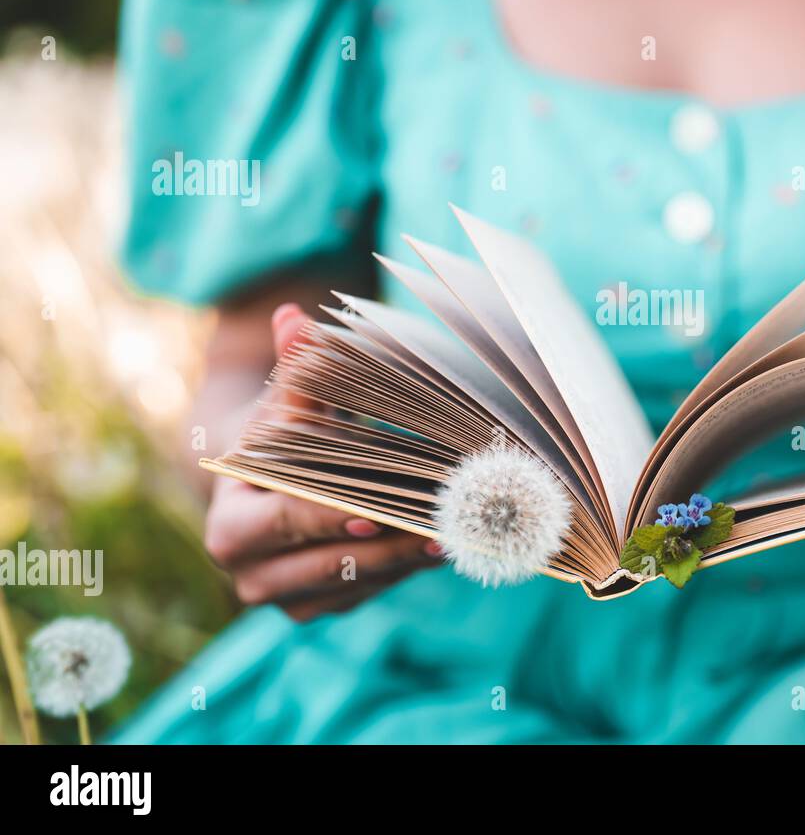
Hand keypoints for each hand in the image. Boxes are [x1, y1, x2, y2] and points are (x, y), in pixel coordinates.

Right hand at [204, 303, 440, 620]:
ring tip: (455, 532)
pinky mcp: (319, 609)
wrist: (263, 488)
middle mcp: (249, 574)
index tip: (376, 513)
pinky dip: (404, 570)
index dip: (328, 517)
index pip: (284, 522)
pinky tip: (445, 544)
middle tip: (440, 526)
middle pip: (325, 564)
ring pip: (354, 585)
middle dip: (385, 546)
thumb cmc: (277, 440)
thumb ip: (295, 369)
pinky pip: (368, 595)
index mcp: (230, 526)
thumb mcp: (283, 407)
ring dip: (404, 560)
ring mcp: (286, 599)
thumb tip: (294, 315)